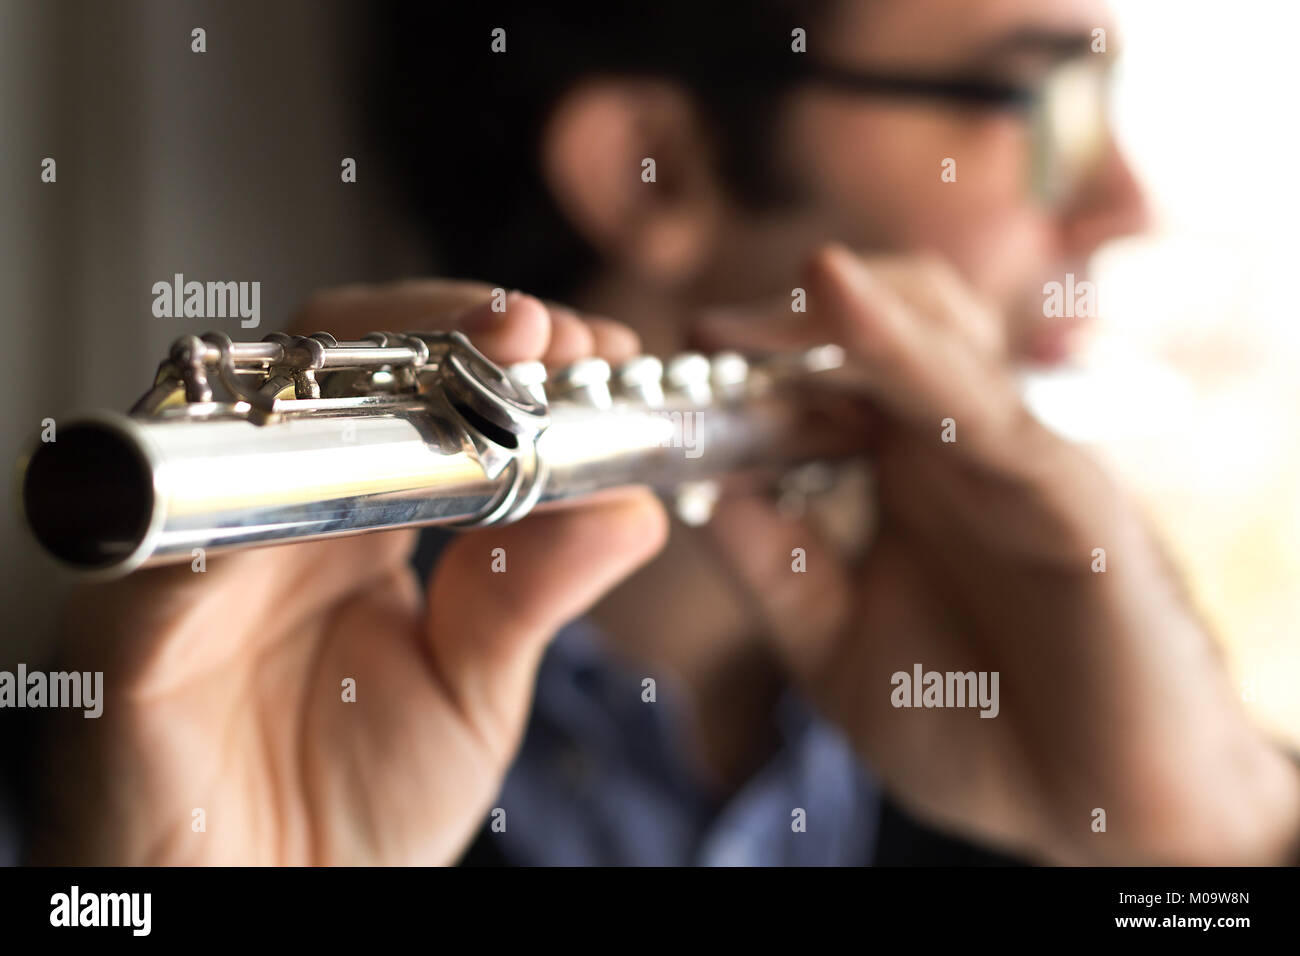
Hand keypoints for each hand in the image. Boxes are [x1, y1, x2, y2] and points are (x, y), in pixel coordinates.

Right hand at [30, 283, 666, 864]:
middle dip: (441, 329)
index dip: (493, 355)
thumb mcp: (474, 692)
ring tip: (482, 366)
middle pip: (330, 368)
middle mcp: (267, 516)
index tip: (591, 349)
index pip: (408, 393)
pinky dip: (266, 489)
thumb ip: (538, 593)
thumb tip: (632, 506)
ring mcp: (194, 557)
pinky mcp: (126, 629)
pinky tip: (355, 462)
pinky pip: (175, 537)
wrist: (262, 913)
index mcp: (347, 523)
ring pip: (252, 412)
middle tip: (540, 335)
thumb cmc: (351, 816)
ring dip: (370, 377)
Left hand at [697, 246, 1299, 864]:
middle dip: (786, 325)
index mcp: (901, 475)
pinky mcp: (1066, 491)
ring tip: (751, 321)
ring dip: (841, 312)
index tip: (671, 367)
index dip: (749, 360)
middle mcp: (956, 449)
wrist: (1094, 806)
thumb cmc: (975, 728)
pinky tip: (837, 298)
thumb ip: (772, 567)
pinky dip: (904, 346)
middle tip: (702, 340)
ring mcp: (1012, 459)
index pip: (823, 380)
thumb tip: (697, 489)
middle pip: (878, 327)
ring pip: (934, 331)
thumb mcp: (834, 648)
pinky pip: (979, 403)